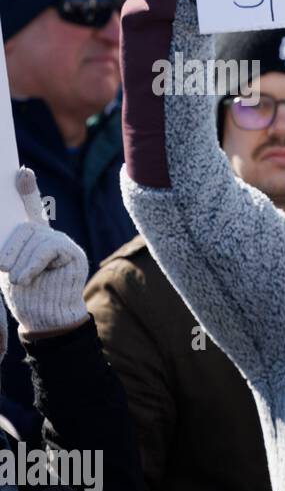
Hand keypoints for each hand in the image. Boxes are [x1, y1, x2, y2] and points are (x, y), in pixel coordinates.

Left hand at [0, 169, 89, 337]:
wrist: (46, 318)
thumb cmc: (25, 295)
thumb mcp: (8, 269)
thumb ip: (7, 251)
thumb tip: (0, 251)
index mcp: (33, 238)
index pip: (30, 210)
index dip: (28, 191)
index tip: (21, 172)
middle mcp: (50, 236)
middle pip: (26, 227)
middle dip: (11, 248)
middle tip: (3, 268)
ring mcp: (63, 243)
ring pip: (35, 239)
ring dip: (20, 262)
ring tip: (18, 280)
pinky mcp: (72, 254)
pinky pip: (47, 249)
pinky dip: (32, 264)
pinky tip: (26, 278)